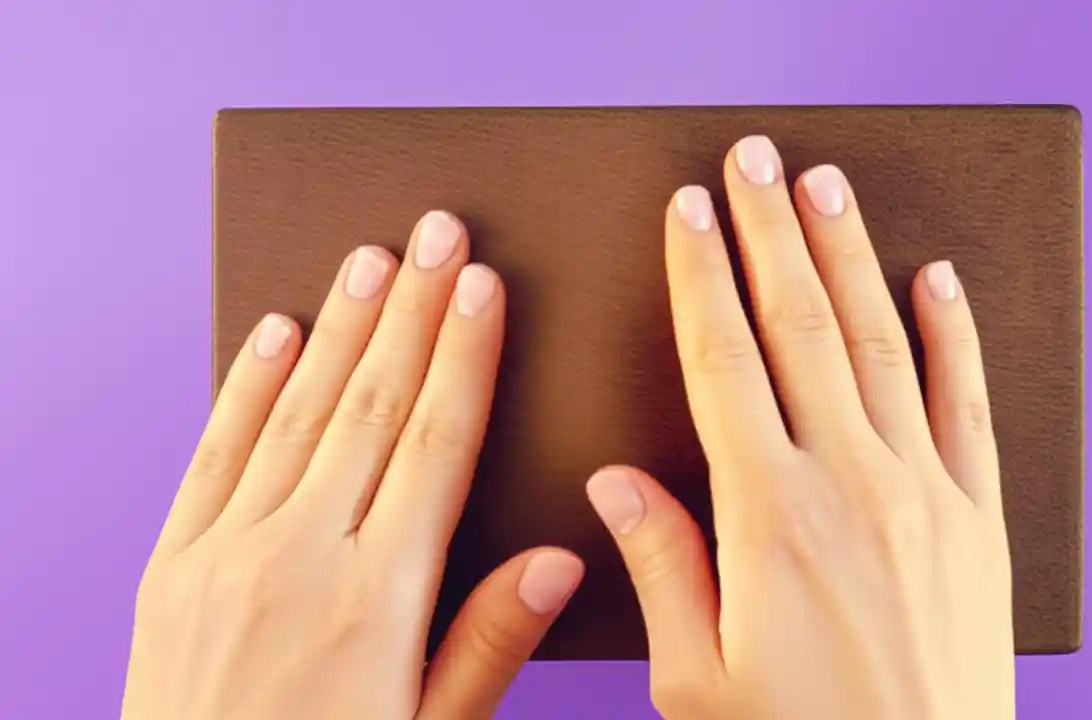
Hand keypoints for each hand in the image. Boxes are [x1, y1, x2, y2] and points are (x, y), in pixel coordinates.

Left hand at [123, 213, 582, 719]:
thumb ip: (491, 641)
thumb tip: (562, 556)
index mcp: (379, 597)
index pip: (437, 443)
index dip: (465, 356)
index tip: (484, 289)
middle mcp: (301, 557)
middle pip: (372, 405)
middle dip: (412, 310)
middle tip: (438, 232)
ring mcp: (227, 554)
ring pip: (297, 412)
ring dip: (341, 327)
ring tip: (374, 257)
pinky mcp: (172, 564)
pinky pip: (215, 453)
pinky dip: (247, 385)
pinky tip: (278, 332)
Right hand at [586, 136, 1015, 718]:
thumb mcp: (698, 678)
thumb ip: (663, 565)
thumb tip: (616, 485)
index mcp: (769, 517)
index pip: (723, 363)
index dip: (701, 278)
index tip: (688, 214)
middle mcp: (850, 483)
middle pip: (800, 326)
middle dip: (769, 233)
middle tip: (752, 162)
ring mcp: (924, 491)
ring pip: (880, 342)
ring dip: (848, 255)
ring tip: (825, 187)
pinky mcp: (977, 515)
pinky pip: (967, 401)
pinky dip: (952, 332)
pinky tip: (935, 277)